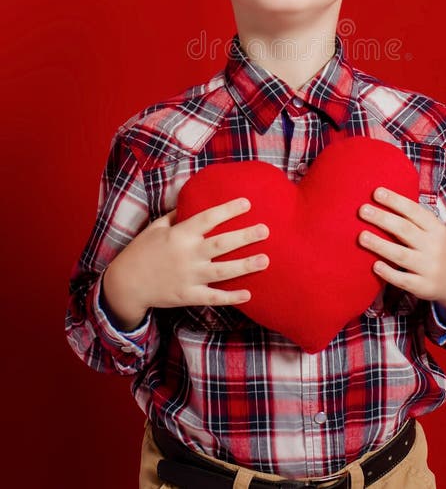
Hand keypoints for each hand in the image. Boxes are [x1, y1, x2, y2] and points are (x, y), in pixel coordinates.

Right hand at [102, 197, 268, 330]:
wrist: (126, 284)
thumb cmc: (141, 251)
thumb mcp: (156, 227)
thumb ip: (175, 215)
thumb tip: (192, 200)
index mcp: (180, 235)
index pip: (208, 218)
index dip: (228, 210)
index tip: (247, 203)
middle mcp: (187, 255)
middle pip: (221, 244)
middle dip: (245, 236)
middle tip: (266, 230)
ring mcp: (188, 277)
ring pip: (222, 271)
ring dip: (245, 265)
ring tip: (266, 260)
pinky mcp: (187, 296)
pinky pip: (213, 297)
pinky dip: (230, 297)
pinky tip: (248, 294)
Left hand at [358, 187, 445, 318]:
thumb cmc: (439, 249)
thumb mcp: (435, 231)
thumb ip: (414, 219)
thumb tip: (382, 198)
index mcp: (436, 228)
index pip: (414, 211)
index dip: (395, 201)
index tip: (376, 192)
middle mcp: (434, 247)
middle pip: (405, 230)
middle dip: (382, 219)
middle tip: (362, 210)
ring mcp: (429, 268)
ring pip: (401, 255)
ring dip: (380, 245)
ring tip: (362, 236)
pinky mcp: (423, 287)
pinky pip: (403, 280)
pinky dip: (389, 273)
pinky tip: (375, 265)